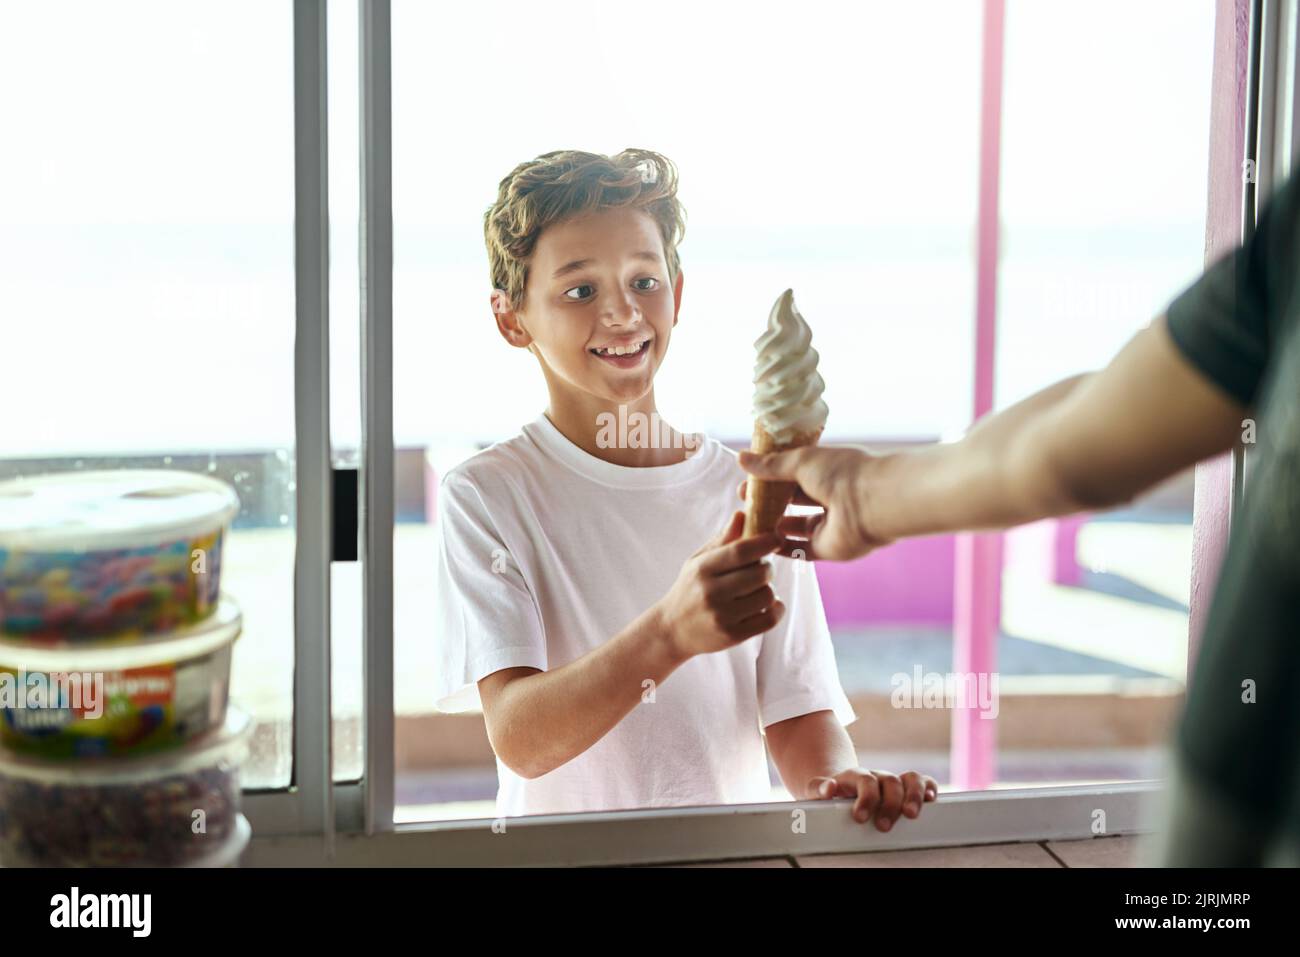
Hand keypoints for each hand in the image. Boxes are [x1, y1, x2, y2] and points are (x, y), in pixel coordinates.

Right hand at [656, 510, 783, 659]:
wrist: (672, 629)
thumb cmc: (690, 588)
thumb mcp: (699, 561)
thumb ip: (723, 540)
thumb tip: (742, 514)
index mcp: (703, 569)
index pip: (741, 551)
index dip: (764, 541)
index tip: (777, 537)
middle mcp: (711, 592)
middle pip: (760, 573)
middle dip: (768, 567)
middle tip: (762, 568)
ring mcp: (722, 616)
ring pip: (767, 596)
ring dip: (769, 589)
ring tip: (757, 589)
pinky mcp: (732, 636)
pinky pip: (768, 620)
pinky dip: (776, 610)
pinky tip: (770, 605)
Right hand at [737, 445, 891, 560]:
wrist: (873, 502)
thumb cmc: (841, 473)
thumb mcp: (800, 461)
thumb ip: (771, 465)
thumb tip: (741, 458)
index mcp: (826, 472)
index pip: (793, 475)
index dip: (770, 478)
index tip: (746, 483)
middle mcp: (828, 497)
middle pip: (793, 501)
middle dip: (769, 502)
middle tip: (745, 503)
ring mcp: (829, 524)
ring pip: (796, 527)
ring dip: (774, 526)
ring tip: (750, 524)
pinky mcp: (829, 548)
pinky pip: (802, 550)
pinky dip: (784, 548)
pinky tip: (763, 545)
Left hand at [807, 768, 938, 831]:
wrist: (837, 784)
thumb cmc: (828, 792)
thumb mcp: (816, 790)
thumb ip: (819, 788)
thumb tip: (829, 788)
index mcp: (855, 776)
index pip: (864, 780)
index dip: (866, 798)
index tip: (860, 818)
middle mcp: (877, 776)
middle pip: (890, 781)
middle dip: (890, 804)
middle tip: (883, 826)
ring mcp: (892, 781)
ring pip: (910, 779)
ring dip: (914, 796)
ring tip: (911, 815)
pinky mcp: (905, 787)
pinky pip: (922, 781)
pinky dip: (929, 788)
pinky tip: (931, 800)